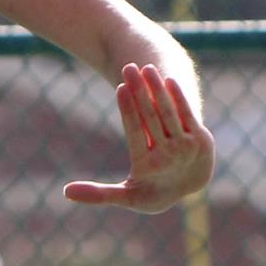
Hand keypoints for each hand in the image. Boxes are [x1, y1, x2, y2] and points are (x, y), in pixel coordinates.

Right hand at [62, 62, 213, 213]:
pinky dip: (177, 97)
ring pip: (169, 113)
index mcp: (147, 167)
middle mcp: (168, 156)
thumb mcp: (126, 196)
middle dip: (140, 92)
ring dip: (157, 89)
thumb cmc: (151, 191)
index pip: (135, 133)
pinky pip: (187, 114)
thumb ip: (98, 194)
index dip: (128, 110)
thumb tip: (65, 192)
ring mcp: (186, 147)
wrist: (188, 187)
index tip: (121, 88)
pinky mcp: (201, 138)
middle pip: (151, 118)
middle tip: (128, 68)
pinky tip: (166, 80)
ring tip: (145, 69)